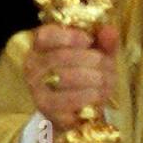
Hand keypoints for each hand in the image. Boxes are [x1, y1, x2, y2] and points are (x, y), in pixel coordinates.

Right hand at [23, 24, 118, 139]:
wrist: (77, 111)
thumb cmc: (85, 74)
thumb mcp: (96, 53)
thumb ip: (103, 41)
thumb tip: (109, 31)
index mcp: (40, 47)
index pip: (45, 36)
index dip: (69, 36)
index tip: (89, 40)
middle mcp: (33, 68)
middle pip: (61, 56)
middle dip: (91, 59)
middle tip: (108, 64)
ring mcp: (38, 90)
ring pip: (66, 78)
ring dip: (94, 78)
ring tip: (108, 80)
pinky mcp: (48, 110)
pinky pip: (70, 101)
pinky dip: (90, 96)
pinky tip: (100, 94)